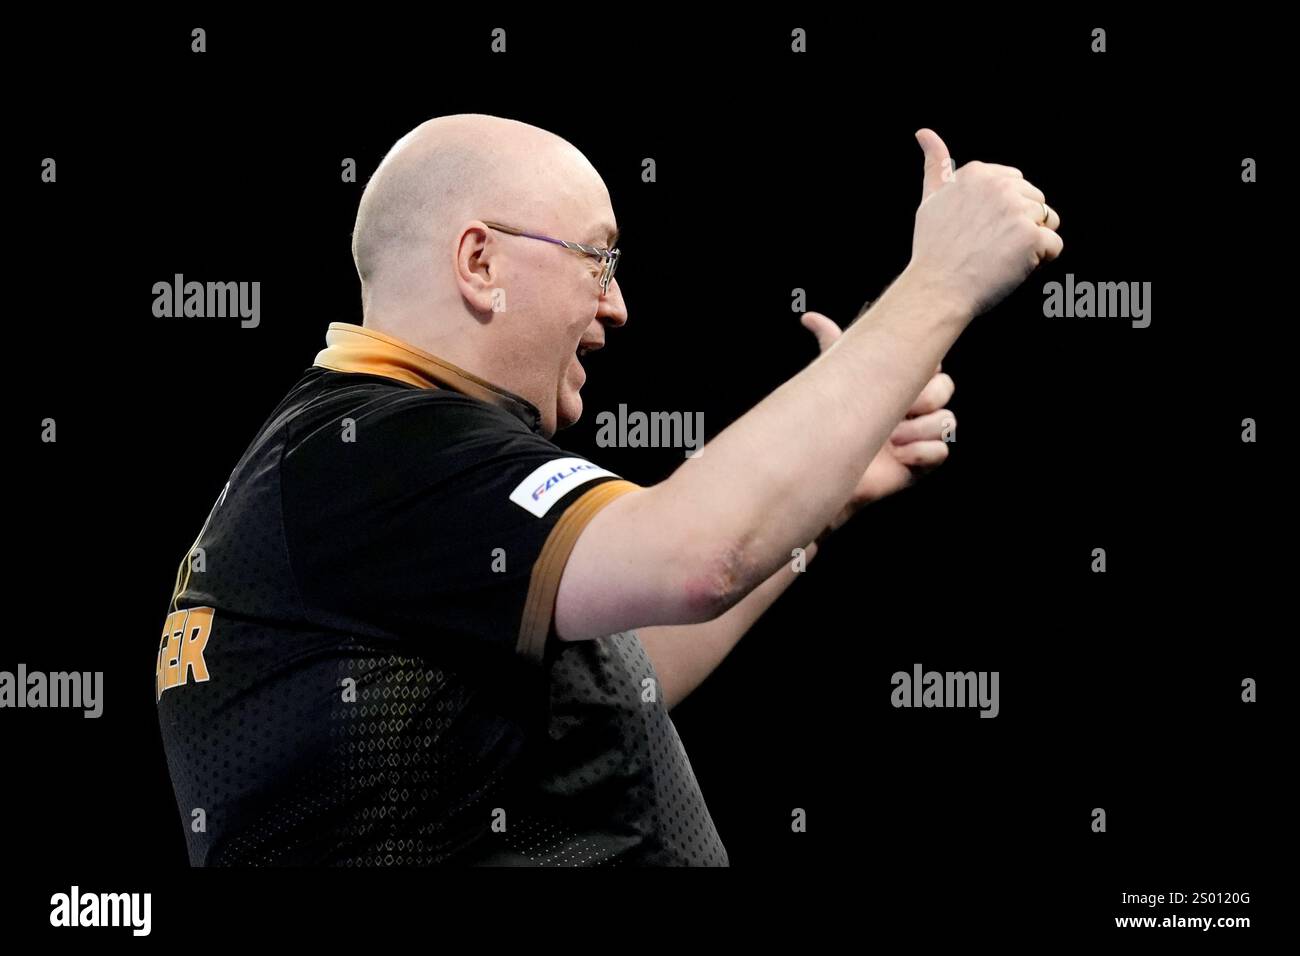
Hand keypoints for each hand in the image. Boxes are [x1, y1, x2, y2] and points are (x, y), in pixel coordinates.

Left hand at [801, 310, 955, 535]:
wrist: (824, 463)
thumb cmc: (832, 419)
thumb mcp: (835, 376)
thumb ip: (831, 344)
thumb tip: (809, 316)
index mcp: (903, 384)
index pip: (932, 367)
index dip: (924, 369)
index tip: (903, 375)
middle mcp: (915, 409)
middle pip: (945, 390)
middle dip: (922, 399)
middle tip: (893, 412)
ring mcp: (919, 435)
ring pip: (946, 420)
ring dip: (917, 430)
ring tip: (890, 440)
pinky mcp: (920, 463)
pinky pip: (940, 452)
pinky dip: (920, 452)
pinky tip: (897, 455)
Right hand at [906, 128, 1062, 319]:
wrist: (936, 290)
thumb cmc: (933, 250)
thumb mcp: (931, 200)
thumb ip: (935, 165)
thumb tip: (924, 133)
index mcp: (978, 173)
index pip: (1015, 184)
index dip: (1003, 211)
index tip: (980, 229)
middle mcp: (1000, 185)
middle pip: (1035, 200)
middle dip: (1020, 224)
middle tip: (988, 247)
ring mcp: (1018, 210)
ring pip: (1048, 222)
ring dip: (1031, 243)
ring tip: (999, 257)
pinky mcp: (1032, 237)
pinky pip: (1054, 247)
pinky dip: (1040, 262)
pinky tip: (1011, 267)